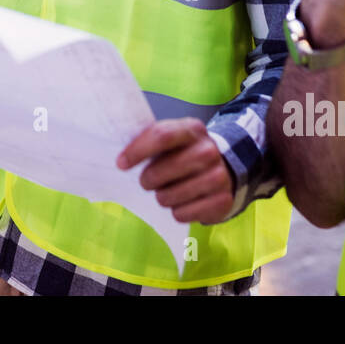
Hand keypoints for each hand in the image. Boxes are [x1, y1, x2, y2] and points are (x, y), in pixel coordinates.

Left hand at [117, 118, 234, 224]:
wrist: (224, 169)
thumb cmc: (185, 154)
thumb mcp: (173, 138)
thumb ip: (150, 140)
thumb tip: (122, 158)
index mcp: (192, 129)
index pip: (161, 135)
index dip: (137, 150)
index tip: (121, 163)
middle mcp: (209, 151)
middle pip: (161, 171)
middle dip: (146, 180)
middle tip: (147, 181)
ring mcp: (218, 176)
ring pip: (168, 196)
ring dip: (162, 197)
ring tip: (168, 190)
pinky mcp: (222, 201)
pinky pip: (182, 214)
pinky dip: (176, 211)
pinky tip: (183, 201)